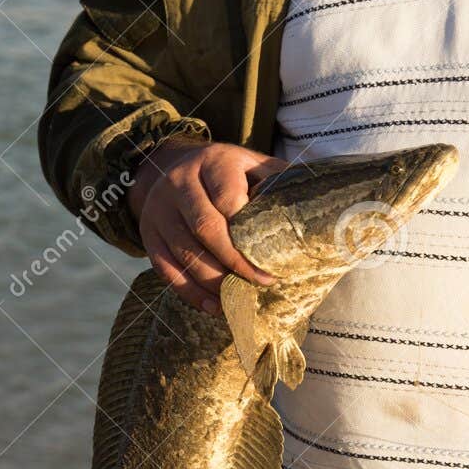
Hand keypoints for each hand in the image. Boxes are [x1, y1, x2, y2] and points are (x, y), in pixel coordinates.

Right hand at [130, 138, 284, 312]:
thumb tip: (320, 209)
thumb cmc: (228, 173)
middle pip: (205, 229)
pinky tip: (214, 306)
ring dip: (215, 282)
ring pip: (185, 253)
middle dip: (235, 262)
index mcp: (213, 162)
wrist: (174, 165)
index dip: (249, 232)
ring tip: (241, 299)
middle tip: (262, 283)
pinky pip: (166, 269)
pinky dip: (191, 293)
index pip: (228, 200)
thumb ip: (279, 181)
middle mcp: (179, 182)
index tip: (273, 257)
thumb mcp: (253, 165)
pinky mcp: (148, 234)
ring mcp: (159, 210)